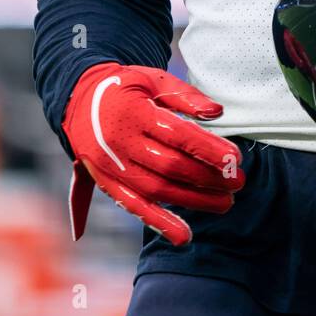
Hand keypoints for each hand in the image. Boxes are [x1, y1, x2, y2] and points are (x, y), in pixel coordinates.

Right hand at [61, 62, 243, 244]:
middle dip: (208, 177)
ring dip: (193, 201)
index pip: (177, 135)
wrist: (77, 98)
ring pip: (156, 190)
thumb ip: (186, 96)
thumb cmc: (124, 87)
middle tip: (238, 181)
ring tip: (224, 203)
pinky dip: (158, 223)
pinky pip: (133, 206)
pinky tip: (184, 236)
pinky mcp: (107, 183)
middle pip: (170, 166)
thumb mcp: (153, 79)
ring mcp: (112, 166)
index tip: (236, 159)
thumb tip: (217, 112)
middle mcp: (120, 142)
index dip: (208, 149)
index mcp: (134, 112)